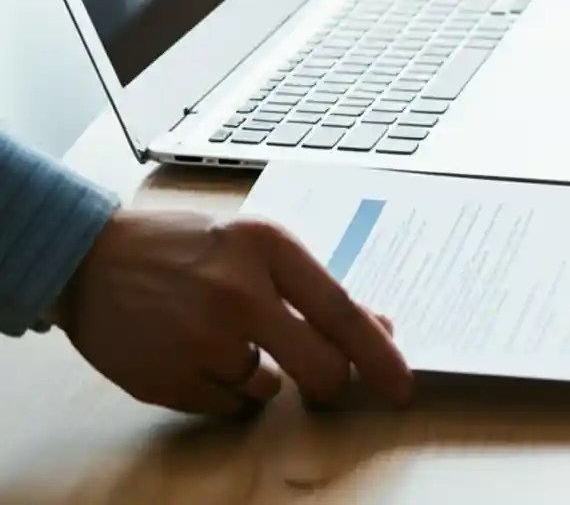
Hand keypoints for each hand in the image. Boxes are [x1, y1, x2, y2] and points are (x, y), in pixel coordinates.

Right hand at [53, 211, 412, 415]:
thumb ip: (313, 287)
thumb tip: (378, 329)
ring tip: (223, 338)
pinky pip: (227, 406)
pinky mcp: (167, 378)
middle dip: (331, 382)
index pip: (341, 311)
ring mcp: (200, 339)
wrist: (87, 257)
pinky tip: (195, 353)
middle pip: (319, 367)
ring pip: (270, 389)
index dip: (378, 354)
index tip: (401, 383)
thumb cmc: (184, 248)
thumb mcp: (254, 246)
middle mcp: (237, 292)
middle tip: (326, 381)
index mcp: (266, 246)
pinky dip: (222, 389)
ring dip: (262, 375)